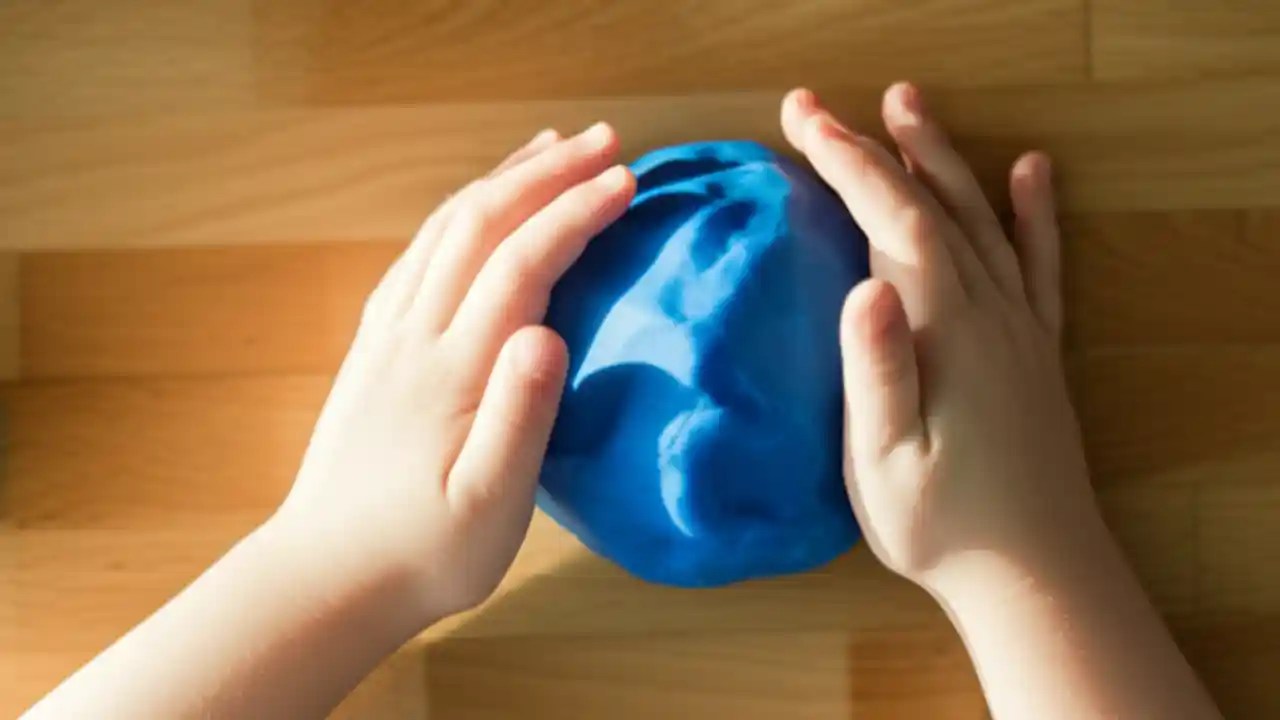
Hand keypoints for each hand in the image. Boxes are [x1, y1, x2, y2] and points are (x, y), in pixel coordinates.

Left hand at [275, 124, 634, 624]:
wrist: (325, 579)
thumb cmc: (422, 555)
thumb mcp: (488, 507)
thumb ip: (521, 417)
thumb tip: (548, 332)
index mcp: (454, 370)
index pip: (521, 264)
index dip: (575, 214)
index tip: (626, 180)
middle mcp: (414, 336)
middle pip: (478, 224)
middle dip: (544, 172)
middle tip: (603, 138)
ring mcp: (386, 338)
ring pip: (442, 230)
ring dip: (499, 180)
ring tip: (547, 149)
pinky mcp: (371, 350)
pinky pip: (416, 256)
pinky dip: (456, 214)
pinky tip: (473, 210)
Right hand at [781, 84, 1103, 593]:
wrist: (1036, 571)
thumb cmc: (941, 524)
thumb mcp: (885, 460)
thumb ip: (877, 371)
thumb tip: (862, 288)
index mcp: (945, 331)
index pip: (892, 222)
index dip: (847, 162)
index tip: (802, 120)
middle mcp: (990, 312)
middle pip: (931, 206)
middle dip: (875, 147)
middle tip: (821, 105)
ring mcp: (1021, 326)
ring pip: (980, 219)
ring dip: (940, 158)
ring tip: (907, 106)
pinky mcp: (1038, 348)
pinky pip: (1038, 262)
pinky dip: (1033, 211)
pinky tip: (1030, 171)